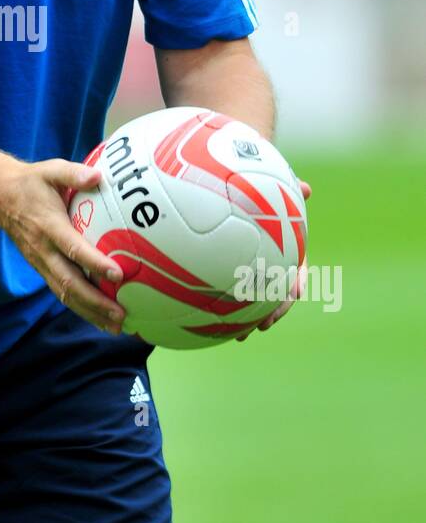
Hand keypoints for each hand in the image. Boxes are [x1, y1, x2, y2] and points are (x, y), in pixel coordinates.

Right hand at [0, 158, 125, 334]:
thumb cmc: (31, 182)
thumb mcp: (50, 170)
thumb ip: (73, 172)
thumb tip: (99, 176)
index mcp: (49, 226)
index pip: (73, 248)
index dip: (94, 263)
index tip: (117, 274)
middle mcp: (43, 250)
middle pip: (70, 283)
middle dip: (96, 302)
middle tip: (121, 315)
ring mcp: (40, 262)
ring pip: (65, 294)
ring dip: (90, 312)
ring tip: (116, 327)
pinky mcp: (41, 268)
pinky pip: (61, 291)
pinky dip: (80, 308)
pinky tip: (99, 318)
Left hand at [235, 179, 311, 341]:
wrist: (220, 198)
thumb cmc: (248, 191)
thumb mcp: (265, 189)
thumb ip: (285, 191)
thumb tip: (308, 187)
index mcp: (283, 246)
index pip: (298, 267)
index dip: (298, 282)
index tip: (295, 294)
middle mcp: (270, 262)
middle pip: (278, 292)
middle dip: (274, 311)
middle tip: (266, 323)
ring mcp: (251, 272)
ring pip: (256, 301)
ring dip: (251, 319)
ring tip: (242, 335)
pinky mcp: (228, 277)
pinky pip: (231, 298)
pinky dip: (228, 312)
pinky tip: (213, 326)